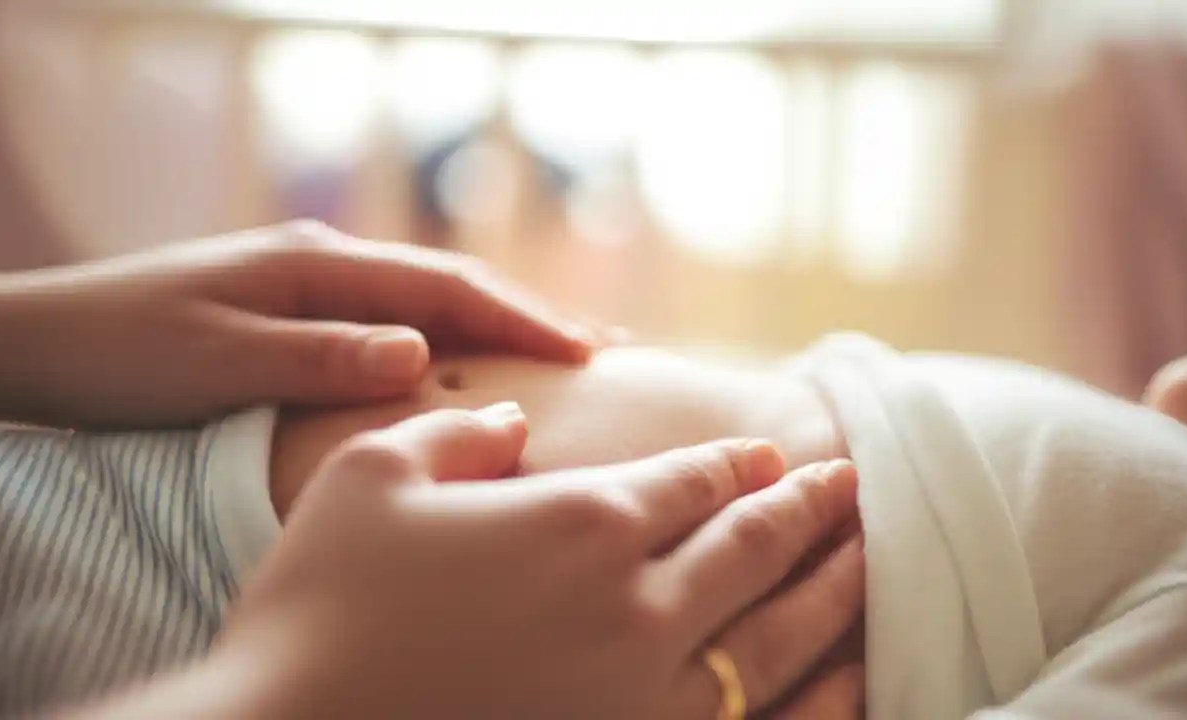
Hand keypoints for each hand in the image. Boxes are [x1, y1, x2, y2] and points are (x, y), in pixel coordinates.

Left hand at [0, 221, 602, 427]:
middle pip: (450, 285)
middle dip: (528, 315)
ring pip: (426, 302)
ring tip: (558, 356)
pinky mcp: (295, 312)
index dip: (521, 319)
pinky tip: (468, 366)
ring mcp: (311, 285)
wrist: (37, 342)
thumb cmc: (120, 352)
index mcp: (316, 266)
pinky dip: (447, 341)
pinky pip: (393, 322)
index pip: (444, 288)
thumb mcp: (217, 359)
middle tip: (604, 350)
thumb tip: (420, 354)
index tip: (587, 353)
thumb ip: (319, 356)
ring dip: (495, 327)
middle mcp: (324, 264)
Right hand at [206, 405, 864, 719]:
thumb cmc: (318, 604)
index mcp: (581, 520)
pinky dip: (812, 701)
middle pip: (754, 547)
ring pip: (774, 636)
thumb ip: (459, 431)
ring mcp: (644, 697)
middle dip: (809, 511)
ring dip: (831, 592)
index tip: (768, 454)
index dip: (736, 464)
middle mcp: (636, 605)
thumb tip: (512, 425)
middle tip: (850, 488)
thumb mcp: (375, 476)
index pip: (691, 480)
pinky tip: (845, 686)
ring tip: (868, 564)